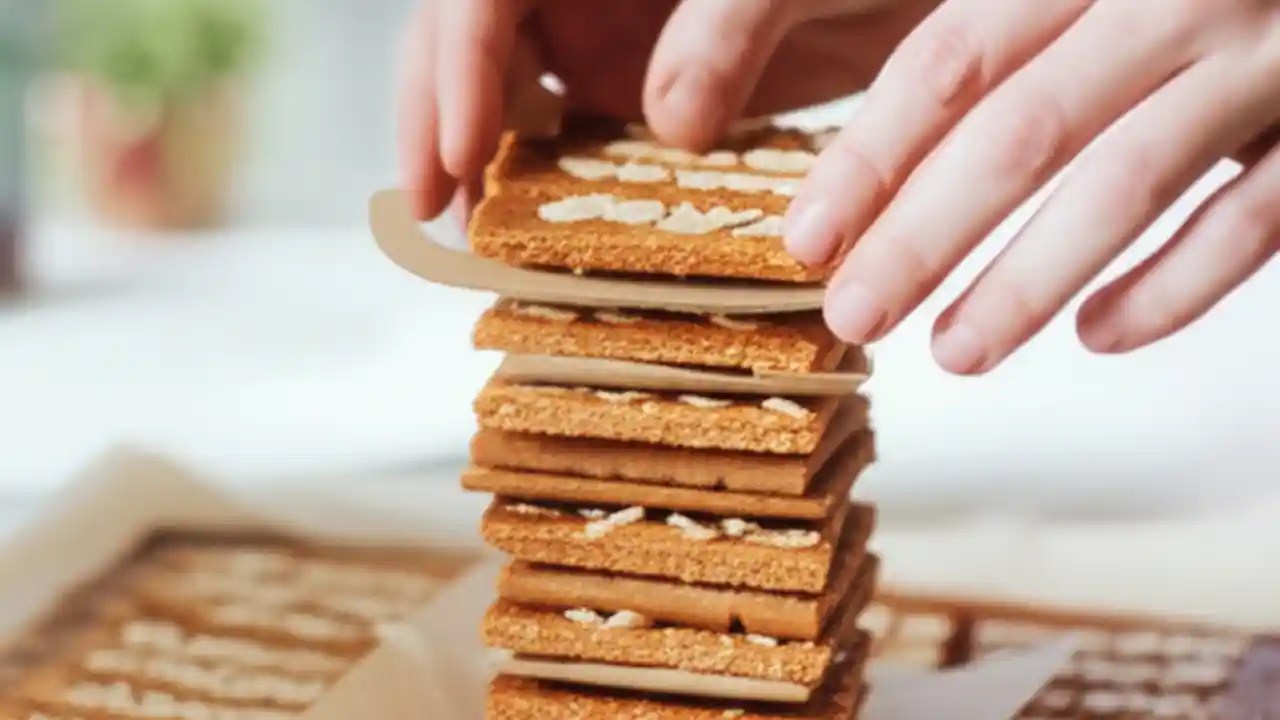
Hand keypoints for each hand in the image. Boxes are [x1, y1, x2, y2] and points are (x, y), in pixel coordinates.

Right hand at [397, 0, 938, 221]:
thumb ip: (729, 19)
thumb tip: (671, 120)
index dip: (458, 64)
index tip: (465, 152)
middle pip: (470, 40)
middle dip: (442, 119)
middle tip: (442, 213)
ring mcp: (612, 42)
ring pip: (514, 94)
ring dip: (487, 162)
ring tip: (479, 239)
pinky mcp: (646, 98)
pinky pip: (581, 143)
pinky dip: (559, 190)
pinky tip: (551, 238)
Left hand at [785, 0, 1279, 373]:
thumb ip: (999, 31)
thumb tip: (883, 146)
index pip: (952, 60)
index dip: (871, 157)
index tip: (810, 238)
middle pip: (1021, 131)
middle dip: (924, 237)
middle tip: (855, 315)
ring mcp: (1261, 56)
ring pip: (1124, 183)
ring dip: (1027, 283)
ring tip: (954, 350)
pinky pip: (1249, 221)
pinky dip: (1169, 290)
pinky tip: (1098, 335)